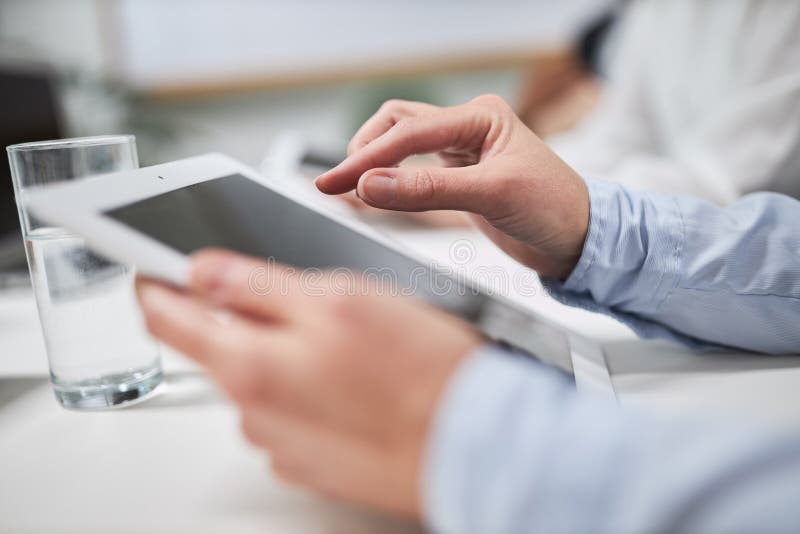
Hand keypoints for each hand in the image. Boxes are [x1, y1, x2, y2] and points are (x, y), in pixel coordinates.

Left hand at [136, 249, 480, 516]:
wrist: (474, 443)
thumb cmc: (421, 373)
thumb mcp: (340, 300)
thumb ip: (257, 286)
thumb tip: (200, 272)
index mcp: (250, 366)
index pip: (166, 318)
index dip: (158, 283)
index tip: (158, 268)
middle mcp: (255, 412)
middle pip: (217, 346)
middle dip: (243, 315)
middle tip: (300, 297)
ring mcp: (281, 441)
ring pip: (258, 377)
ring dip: (284, 352)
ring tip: (348, 346)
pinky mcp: (310, 461)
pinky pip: (289, 411)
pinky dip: (308, 388)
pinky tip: (355, 382)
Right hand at [315, 95, 589, 279]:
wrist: (579, 240)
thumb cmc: (554, 209)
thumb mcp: (492, 195)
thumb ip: (429, 190)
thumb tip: (372, 186)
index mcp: (481, 117)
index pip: (409, 133)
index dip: (368, 159)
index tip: (336, 182)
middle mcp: (469, 128)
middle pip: (397, 126)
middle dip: (364, 154)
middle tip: (333, 185)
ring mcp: (462, 151)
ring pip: (401, 144)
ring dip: (374, 163)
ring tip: (345, 189)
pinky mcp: (458, 175)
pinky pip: (412, 170)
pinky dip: (389, 181)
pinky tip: (372, 195)